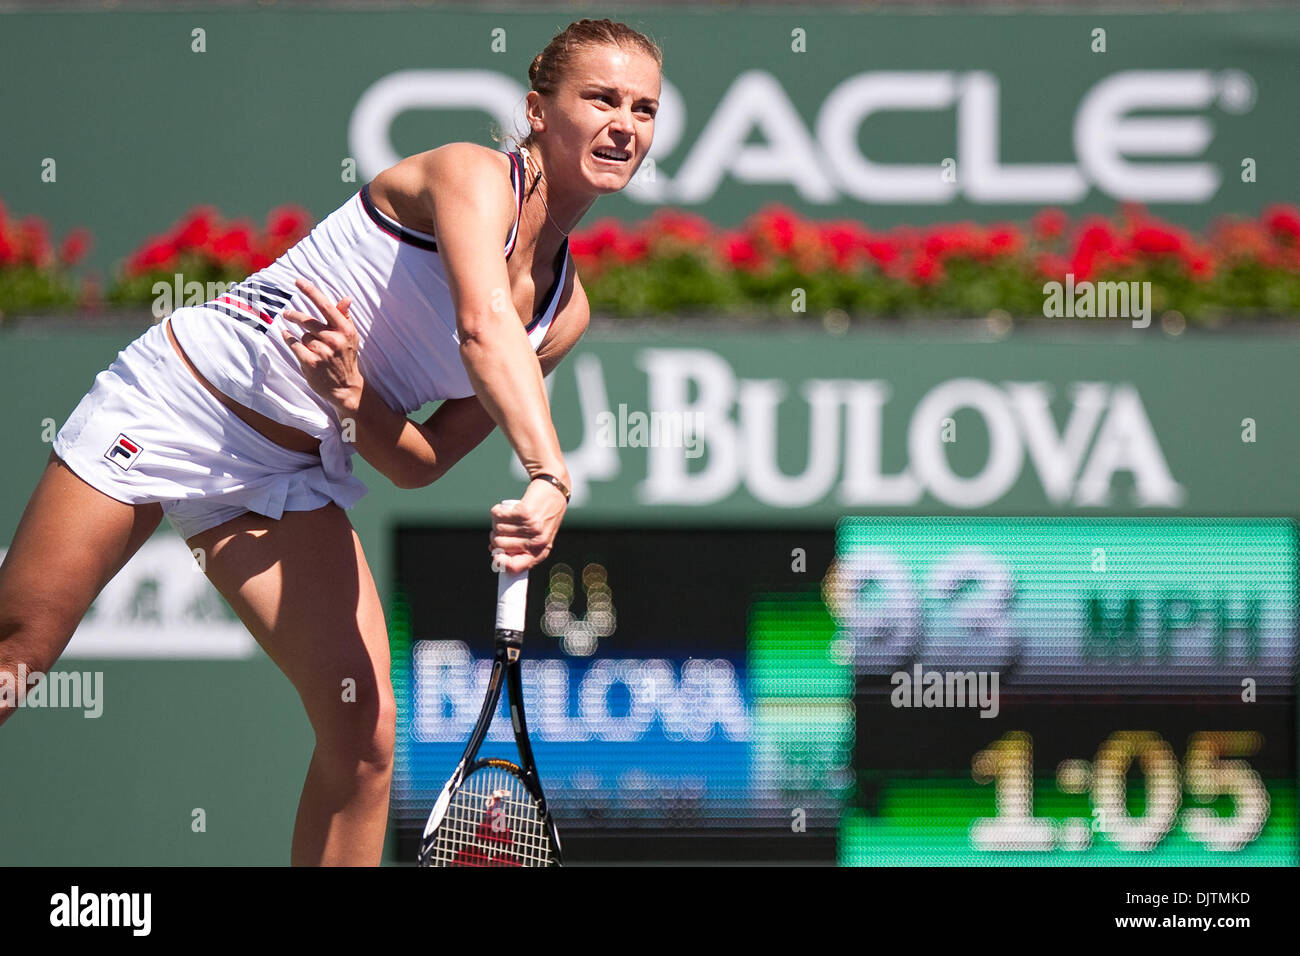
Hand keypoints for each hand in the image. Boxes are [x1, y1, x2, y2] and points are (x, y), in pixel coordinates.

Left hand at [281, 277, 362, 410]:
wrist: (346, 387)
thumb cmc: (346, 358)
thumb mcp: (350, 337)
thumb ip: (345, 317)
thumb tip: (346, 298)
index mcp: (345, 330)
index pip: (325, 306)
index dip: (311, 292)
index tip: (298, 280)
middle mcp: (335, 339)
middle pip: (308, 321)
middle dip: (295, 316)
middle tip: (287, 314)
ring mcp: (323, 352)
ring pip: (303, 336)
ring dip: (303, 340)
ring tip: (312, 348)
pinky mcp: (311, 363)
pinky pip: (294, 345)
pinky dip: (289, 341)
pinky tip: (288, 338)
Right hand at [488, 477, 568, 572]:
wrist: (554, 489)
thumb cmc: (544, 514)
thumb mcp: (539, 536)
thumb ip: (521, 547)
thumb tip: (494, 552)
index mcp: (540, 551)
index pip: (515, 567)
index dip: (500, 563)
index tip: (495, 555)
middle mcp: (537, 541)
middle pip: (499, 545)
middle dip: (495, 536)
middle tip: (502, 528)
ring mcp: (531, 527)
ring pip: (497, 529)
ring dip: (496, 522)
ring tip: (506, 516)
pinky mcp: (524, 512)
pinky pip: (498, 516)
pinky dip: (496, 511)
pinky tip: (503, 509)